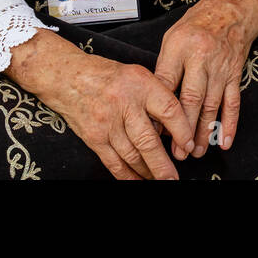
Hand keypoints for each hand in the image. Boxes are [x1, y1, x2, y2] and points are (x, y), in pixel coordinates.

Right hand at [6, 29, 195, 179]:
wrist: (68, 77)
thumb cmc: (108, 76)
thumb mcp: (138, 75)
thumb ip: (158, 97)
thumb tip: (176, 127)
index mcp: (141, 84)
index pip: (169, 110)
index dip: (182, 131)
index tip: (189, 145)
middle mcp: (124, 104)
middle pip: (148, 141)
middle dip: (163, 165)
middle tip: (174, 178)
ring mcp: (107, 123)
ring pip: (132, 156)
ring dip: (148, 172)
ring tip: (161, 181)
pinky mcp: (94, 138)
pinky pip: (114, 163)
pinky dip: (127, 176)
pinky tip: (139, 181)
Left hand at [154, 0, 257, 158]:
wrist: (234, 8)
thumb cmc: (199, 22)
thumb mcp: (173, 36)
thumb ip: (165, 66)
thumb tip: (156, 101)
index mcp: (179, 46)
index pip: (166, 82)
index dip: (158, 108)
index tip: (152, 130)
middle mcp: (200, 56)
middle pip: (190, 98)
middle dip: (182, 128)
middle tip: (176, 152)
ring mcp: (220, 66)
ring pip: (211, 104)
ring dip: (203, 131)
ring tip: (195, 152)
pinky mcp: (235, 72)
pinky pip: (233, 101)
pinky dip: (229, 123)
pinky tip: (224, 141)